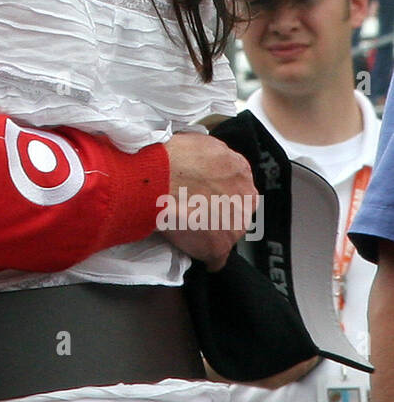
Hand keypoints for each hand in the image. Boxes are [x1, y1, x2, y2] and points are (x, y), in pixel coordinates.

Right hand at [161, 132, 258, 270]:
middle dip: (219, 210)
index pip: (237, 184)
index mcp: (241, 171)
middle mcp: (245, 198)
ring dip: (212, 233)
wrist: (157, 181)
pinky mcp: (219, 247)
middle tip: (195, 209)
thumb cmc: (172, 159)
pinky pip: (216, 259)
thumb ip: (214, 158)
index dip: (219, 189)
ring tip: (188, 229)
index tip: (204, 193)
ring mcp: (234, 225)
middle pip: (236, 209)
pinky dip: (206, 258)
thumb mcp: (201, 142)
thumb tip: (207, 164)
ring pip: (228, 233)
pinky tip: (195, 253)